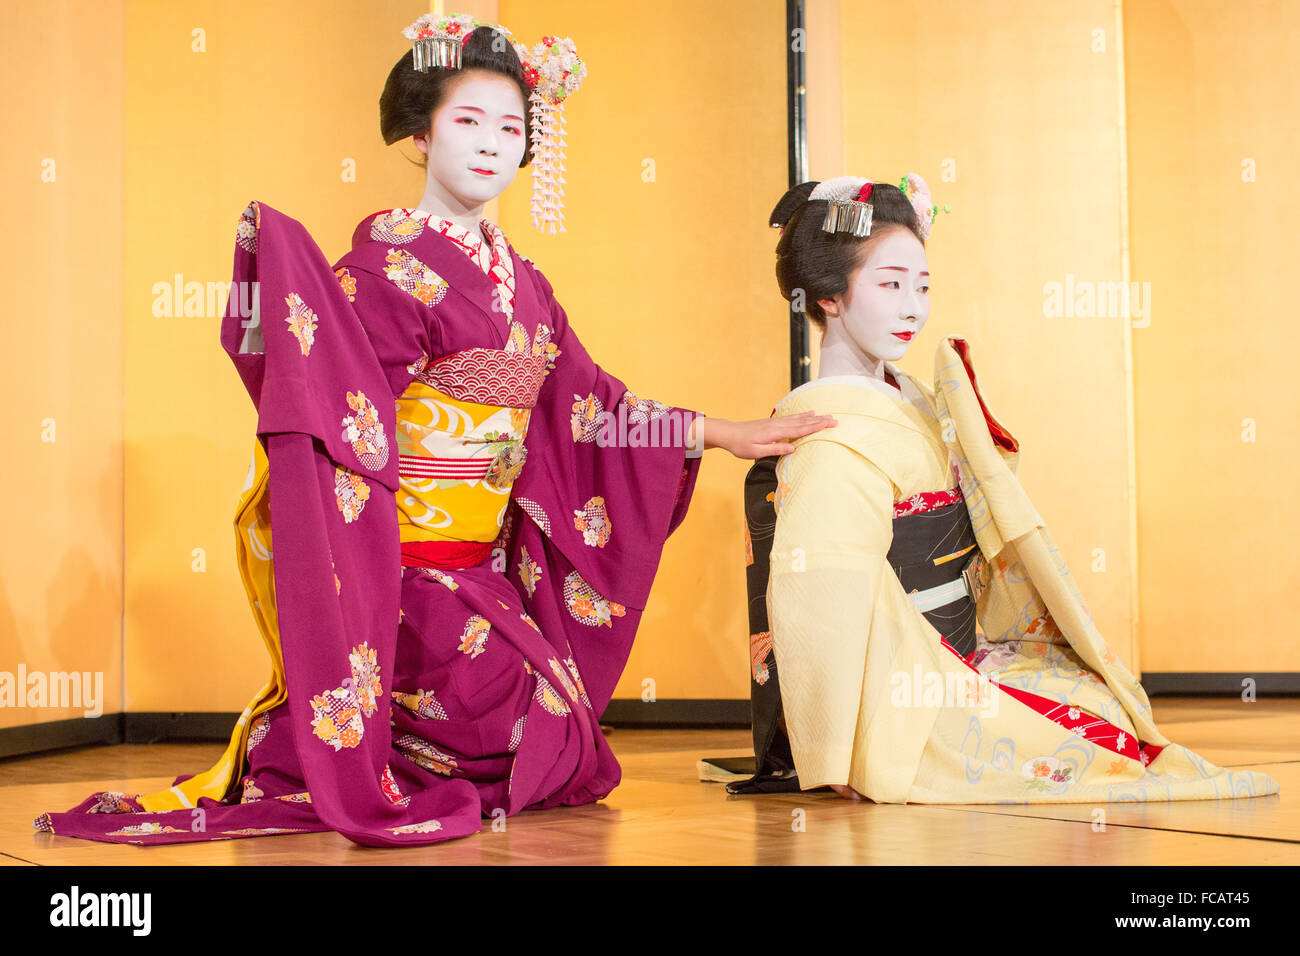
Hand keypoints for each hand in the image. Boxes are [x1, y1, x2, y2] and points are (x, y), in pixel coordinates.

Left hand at [692, 412, 837, 459]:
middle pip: (802, 422)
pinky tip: (808, 413)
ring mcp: (775, 422)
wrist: (728, 433)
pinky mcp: (772, 422)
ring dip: (813, 417)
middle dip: (819, 420)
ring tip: (826, 415)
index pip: (799, 429)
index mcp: (775, 433)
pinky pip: (791, 418)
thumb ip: (775, 449)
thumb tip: (793, 448)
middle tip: (835, 419)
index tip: (829, 424)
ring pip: (798, 418)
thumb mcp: (756, 452)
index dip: (815, 427)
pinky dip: (802, 415)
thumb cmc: (741, 445)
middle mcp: (777, 425)